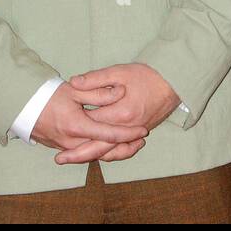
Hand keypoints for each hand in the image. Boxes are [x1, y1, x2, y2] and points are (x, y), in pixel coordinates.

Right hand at [30, 80, 148, 162]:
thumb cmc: (48, 95)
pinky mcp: (64, 149)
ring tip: (133, 144)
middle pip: (105, 149)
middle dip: (125, 146)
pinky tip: (112, 145)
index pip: (109, 134)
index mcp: (76, 126)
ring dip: (115, 150)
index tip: (143, 130)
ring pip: (96, 154)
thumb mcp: (73, 89)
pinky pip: (86, 153)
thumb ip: (98, 92)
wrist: (23, 106)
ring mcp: (67, 148)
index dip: (128, 133)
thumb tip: (120, 92)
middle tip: (142, 140)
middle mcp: (72, 142)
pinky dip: (101, 150)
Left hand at [59, 63, 179, 164]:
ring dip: (91, 157)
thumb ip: (95, 79)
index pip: (91, 125)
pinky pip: (122, 150)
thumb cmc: (146, 75)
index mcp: (120, 112)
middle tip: (59, 159)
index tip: (57, 131)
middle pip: (98, 147)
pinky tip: (97, 154)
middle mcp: (127, 128)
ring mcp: (134, 133)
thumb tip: (73, 83)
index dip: (73, 129)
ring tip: (73, 159)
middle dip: (78, 155)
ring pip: (110, 152)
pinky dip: (109, 154)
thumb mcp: (119, 72)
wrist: (173, 81)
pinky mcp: (139, 133)